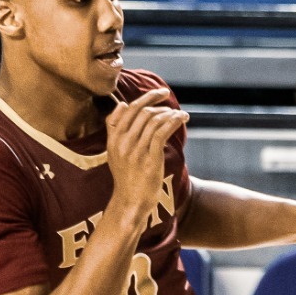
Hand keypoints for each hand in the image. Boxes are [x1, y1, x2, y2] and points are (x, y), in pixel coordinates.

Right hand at [105, 88, 188, 221]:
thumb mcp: (114, 151)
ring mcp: (135, 151)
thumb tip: (121, 104)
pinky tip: (181, 120)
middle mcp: (122, 142)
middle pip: (141, 112)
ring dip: (169, 113)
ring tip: (180, 114)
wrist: (130, 201)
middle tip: (170, 100)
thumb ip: (115, 128)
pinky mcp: (149, 159)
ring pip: (153, 121)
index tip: (160, 93)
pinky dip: (173, 122)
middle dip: (158, 102)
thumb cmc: (126, 176)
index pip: (128, 109)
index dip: (146, 98)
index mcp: (113, 138)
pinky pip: (161, 132)